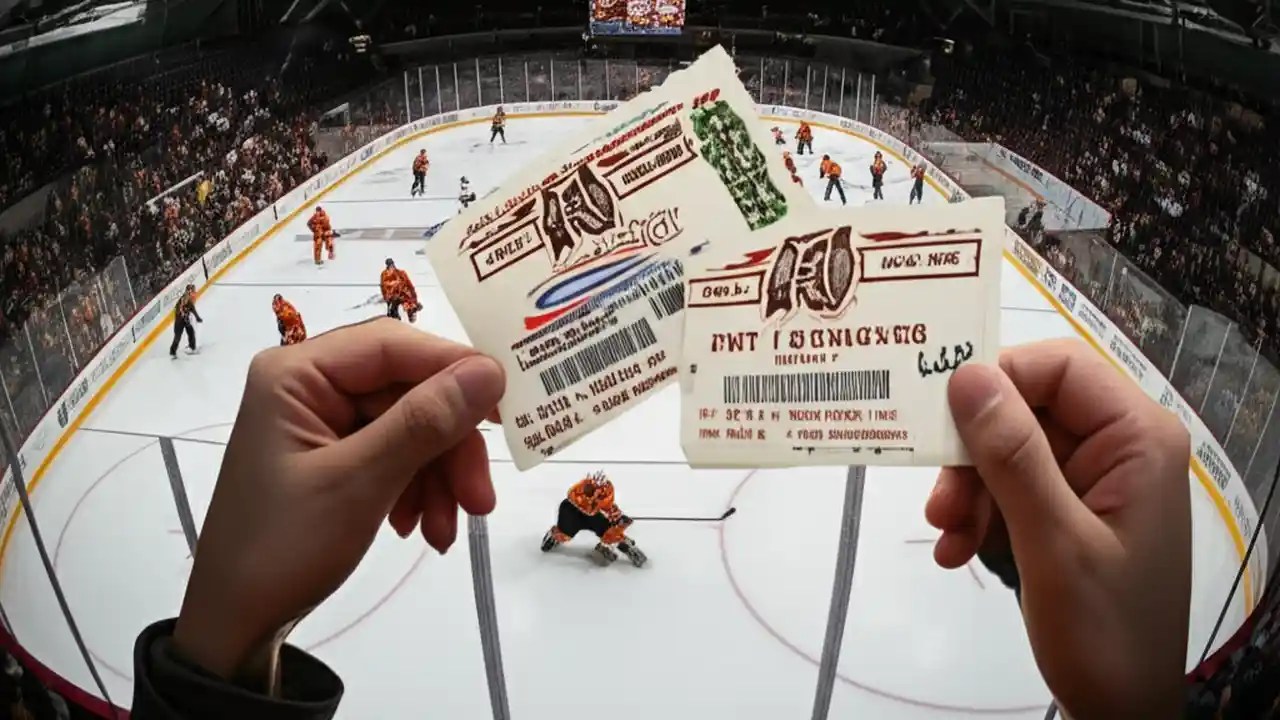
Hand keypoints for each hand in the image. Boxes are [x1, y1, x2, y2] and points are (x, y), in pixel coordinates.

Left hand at [172, 318, 503, 689]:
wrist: (236, 624)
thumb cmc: (281, 548)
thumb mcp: (360, 483)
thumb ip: (425, 422)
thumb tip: (490, 370)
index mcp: (296, 373)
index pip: (393, 345)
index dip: (454, 369)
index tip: (505, 405)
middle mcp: (309, 386)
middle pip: (409, 392)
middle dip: (449, 447)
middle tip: (480, 499)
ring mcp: (322, 423)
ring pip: (410, 427)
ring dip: (438, 478)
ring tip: (447, 531)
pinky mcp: (334, 457)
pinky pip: (395, 455)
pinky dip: (418, 491)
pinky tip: (423, 529)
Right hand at [927, 339, 1190, 717]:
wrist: (1122, 713)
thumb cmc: (1106, 631)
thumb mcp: (1055, 542)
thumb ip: (1013, 456)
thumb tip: (967, 376)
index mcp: (1136, 439)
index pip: (1059, 367)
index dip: (997, 379)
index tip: (941, 417)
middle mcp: (1118, 448)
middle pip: (1025, 409)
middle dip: (973, 453)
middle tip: (937, 498)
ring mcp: (1093, 482)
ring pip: (1007, 450)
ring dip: (967, 490)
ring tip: (946, 534)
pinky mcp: (1068, 513)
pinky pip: (1010, 489)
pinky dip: (977, 515)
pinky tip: (957, 552)